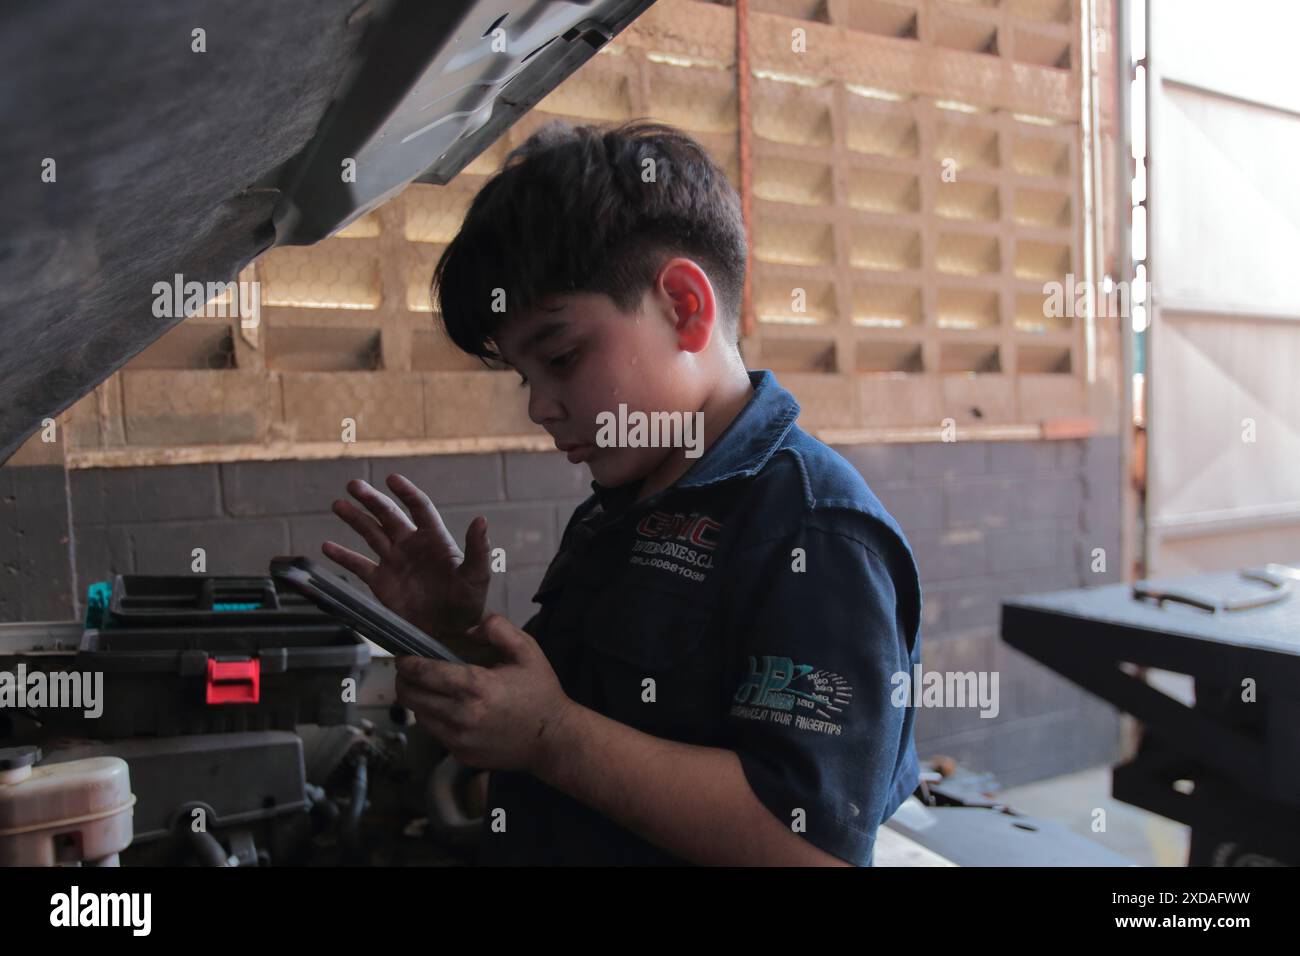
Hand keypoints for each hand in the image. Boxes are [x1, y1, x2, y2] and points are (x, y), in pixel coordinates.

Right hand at [322, 474, 490, 640]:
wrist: (452, 633)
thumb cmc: (470, 602)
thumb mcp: (477, 574)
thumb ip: (478, 547)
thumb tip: (482, 519)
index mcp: (435, 539)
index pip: (419, 507)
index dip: (406, 492)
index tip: (392, 479)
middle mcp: (412, 545)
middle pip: (388, 515)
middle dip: (372, 499)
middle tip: (354, 485)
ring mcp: (395, 562)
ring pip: (371, 534)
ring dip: (354, 519)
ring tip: (338, 505)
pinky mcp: (382, 582)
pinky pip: (359, 565)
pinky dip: (343, 556)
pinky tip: (327, 547)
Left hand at [394, 614, 576, 773]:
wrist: (553, 740)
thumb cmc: (541, 693)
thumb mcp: (527, 651)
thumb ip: (498, 629)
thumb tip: (470, 629)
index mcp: (475, 687)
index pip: (424, 673)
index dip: (408, 663)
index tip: (403, 655)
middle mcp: (461, 716)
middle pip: (411, 696)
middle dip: (404, 680)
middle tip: (409, 670)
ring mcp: (458, 739)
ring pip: (418, 716)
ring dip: (418, 700)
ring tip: (430, 688)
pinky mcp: (460, 754)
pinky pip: (435, 733)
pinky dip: (435, 719)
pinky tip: (449, 708)